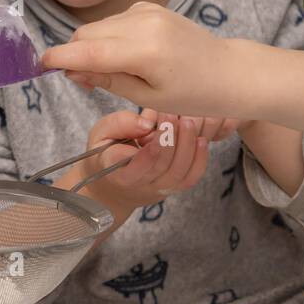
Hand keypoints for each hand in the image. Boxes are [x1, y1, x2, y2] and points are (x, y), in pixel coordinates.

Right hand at [41, 2, 249, 118]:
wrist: (227, 72)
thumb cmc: (193, 94)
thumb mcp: (149, 98)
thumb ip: (109, 81)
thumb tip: (76, 71)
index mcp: (143, 50)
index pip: (88, 50)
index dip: (60, 58)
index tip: (41, 66)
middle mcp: (142, 23)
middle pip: (86, 34)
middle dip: (76, 56)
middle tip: (83, 83)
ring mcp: (146, 12)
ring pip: (99, 27)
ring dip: (91, 48)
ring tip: (104, 75)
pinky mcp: (150, 9)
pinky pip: (114, 23)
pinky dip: (108, 39)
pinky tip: (120, 59)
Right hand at [58, 109, 227, 219]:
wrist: (115, 185)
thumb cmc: (108, 151)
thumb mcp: (102, 133)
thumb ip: (120, 124)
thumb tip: (147, 122)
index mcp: (116, 172)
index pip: (131, 170)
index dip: (145, 154)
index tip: (152, 129)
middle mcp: (139, 185)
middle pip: (160, 168)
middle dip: (169, 139)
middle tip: (172, 115)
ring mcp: (159, 188)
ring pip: (178, 174)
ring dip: (187, 146)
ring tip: (188, 121)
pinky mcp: (173, 187)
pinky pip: (190, 178)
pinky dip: (200, 159)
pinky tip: (201, 139)